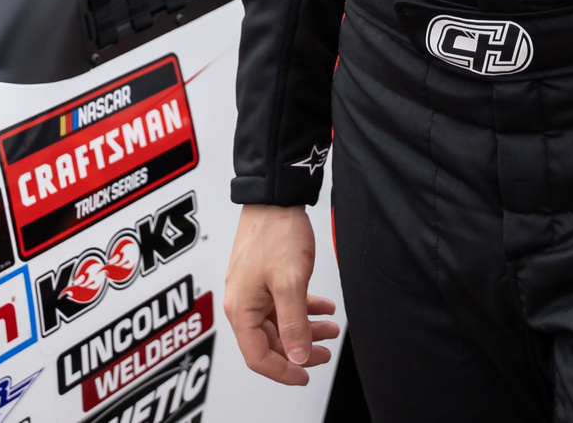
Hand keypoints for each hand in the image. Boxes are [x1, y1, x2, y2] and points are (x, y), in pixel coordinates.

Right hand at [223, 203, 340, 384]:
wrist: (276, 197)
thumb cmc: (276, 233)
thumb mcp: (290, 283)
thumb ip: (294, 323)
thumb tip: (297, 356)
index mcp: (241, 309)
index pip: (257, 356)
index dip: (282, 371)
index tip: (305, 375)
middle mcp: (242, 302)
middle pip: (269, 342)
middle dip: (299, 349)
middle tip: (325, 353)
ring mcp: (253, 289)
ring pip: (279, 322)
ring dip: (306, 329)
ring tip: (331, 329)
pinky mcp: (264, 277)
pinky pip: (282, 304)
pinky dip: (304, 309)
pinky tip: (323, 307)